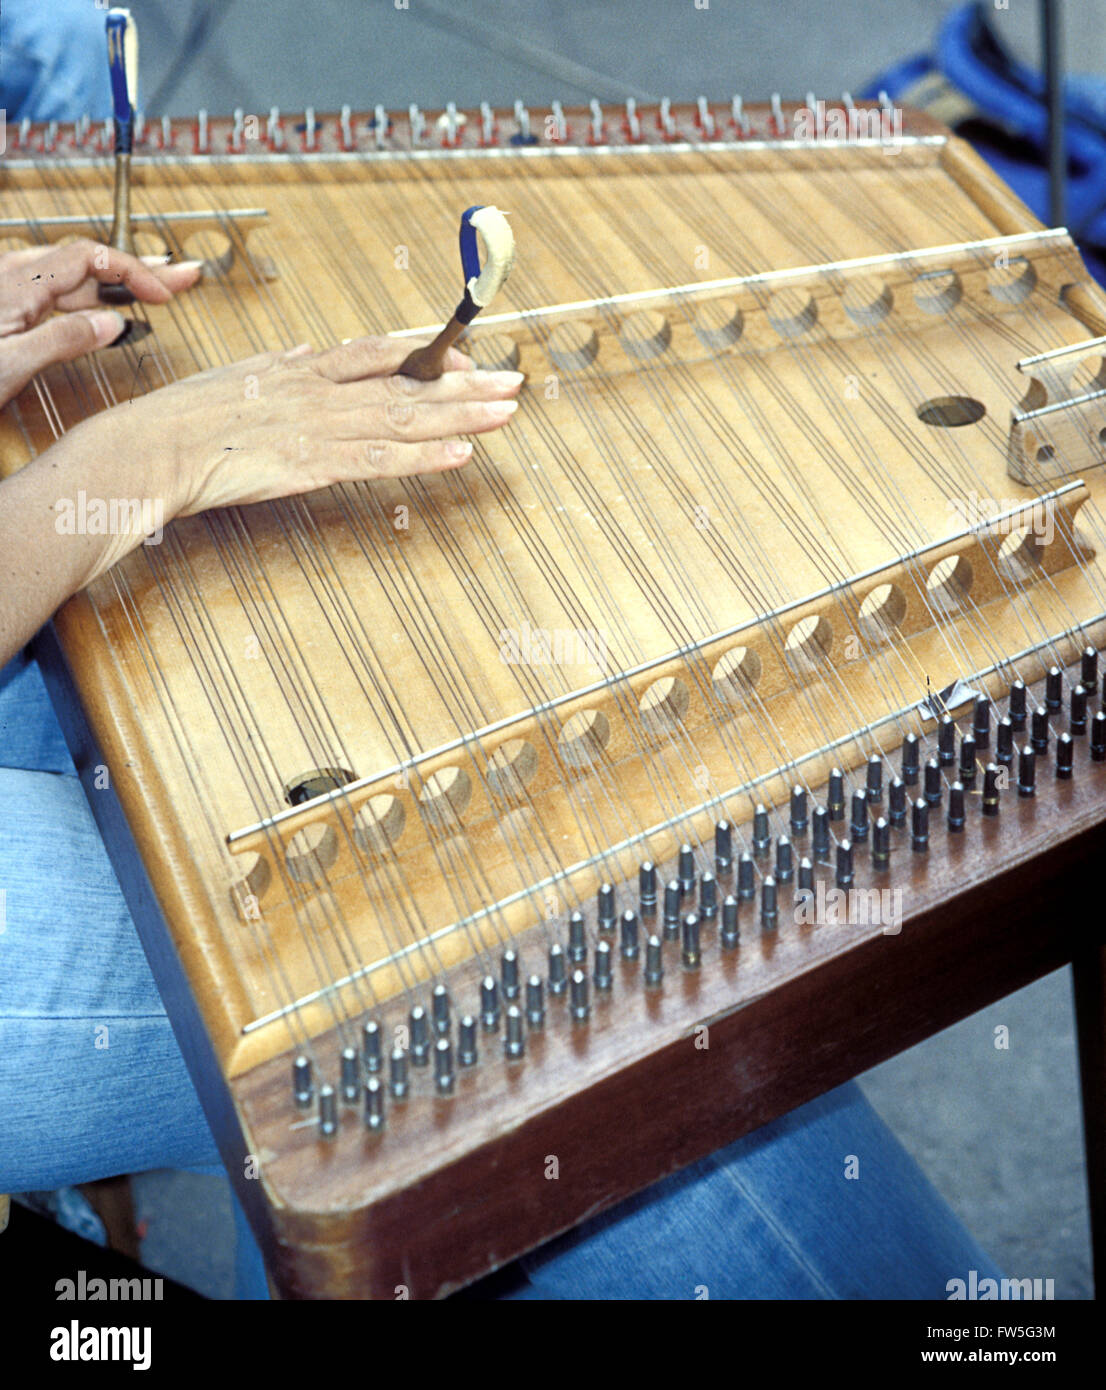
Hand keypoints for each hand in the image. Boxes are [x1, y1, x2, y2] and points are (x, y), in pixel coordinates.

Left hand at [0, 239, 200, 403]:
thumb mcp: (11, 366)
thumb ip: (62, 340)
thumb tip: (113, 322)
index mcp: (16, 284)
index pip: (89, 257)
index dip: (133, 271)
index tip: (167, 295)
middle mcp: (10, 278)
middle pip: (85, 260)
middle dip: (137, 268)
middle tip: (184, 276)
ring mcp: (5, 292)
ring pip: (69, 277)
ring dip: (115, 284)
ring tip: (156, 292)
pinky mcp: (1, 310)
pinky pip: (51, 294)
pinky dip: (87, 299)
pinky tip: (101, 313)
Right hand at [92, 332, 522, 519]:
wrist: (153, 447)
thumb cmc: (185, 417)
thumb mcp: (237, 377)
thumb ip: (280, 368)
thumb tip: (307, 354)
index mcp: (304, 369)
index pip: (379, 353)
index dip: (426, 355)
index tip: (464, 357)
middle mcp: (320, 392)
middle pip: (406, 384)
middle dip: (466, 384)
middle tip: (513, 381)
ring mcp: (319, 427)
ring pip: (403, 419)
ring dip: (460, 416)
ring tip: (506, 411)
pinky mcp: (311, 465)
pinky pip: (378, 461)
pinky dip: (422, 458)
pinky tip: (461, 453)